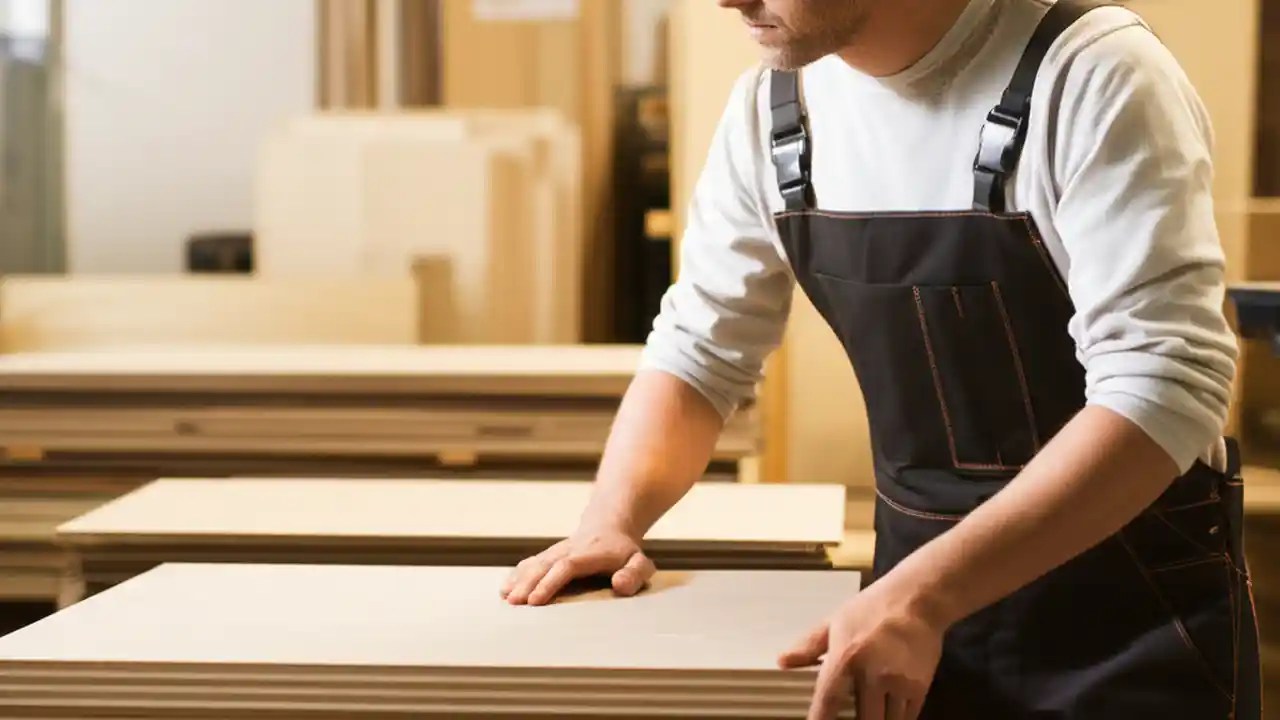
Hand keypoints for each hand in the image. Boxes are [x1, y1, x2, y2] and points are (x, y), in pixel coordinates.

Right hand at [500, 527, 655, 605]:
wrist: (609, 524)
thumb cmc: (625, 552)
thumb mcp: (639, 562)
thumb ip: (634, 574)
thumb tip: (620, 585)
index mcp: (589, 554)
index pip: (566, 567)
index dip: (550, 583)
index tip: (536, 601)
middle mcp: (568, 550)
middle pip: (544, 565)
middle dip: (528, 584)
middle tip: (514, 603)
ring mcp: (556, 551)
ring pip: (535, 563)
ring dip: (519, 580)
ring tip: (506, 598)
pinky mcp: (549, 555)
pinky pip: (530, 563)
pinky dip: (516, 575)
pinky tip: (505, 589)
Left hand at [778, 578, 945, 719]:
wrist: (918, 599)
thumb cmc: (872, 609)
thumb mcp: (835, 621)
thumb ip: (809, 646)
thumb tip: (782, 662)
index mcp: (846, 658)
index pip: (828, 702)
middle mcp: (873, 675)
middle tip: (849, 717)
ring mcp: (899, 683)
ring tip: (867, 715)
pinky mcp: (920, 688)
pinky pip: (907, 717)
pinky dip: (896, 719)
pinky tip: (886, 714)